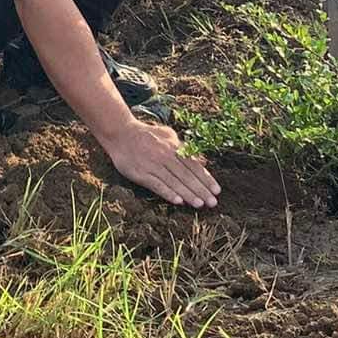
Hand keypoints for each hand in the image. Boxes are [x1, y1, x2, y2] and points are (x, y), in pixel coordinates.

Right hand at [103, 118, 219, 208]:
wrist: (120, 133)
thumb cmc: (147, 135)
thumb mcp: (167, 134)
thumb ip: (182, 146)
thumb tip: (198, 159)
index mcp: (173, 147)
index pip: (193, 165)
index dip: (206, 178)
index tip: (216, 190)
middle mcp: (165, 156)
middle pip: (186, 175)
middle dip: (201, 189)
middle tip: (213, 202)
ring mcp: (152, 165)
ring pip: (174, 182)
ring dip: (188, 194)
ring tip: (200, 204)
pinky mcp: (140, 174)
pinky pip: (156, 185)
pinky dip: (168, 193)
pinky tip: (178, 201)